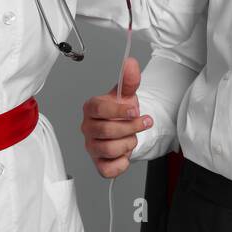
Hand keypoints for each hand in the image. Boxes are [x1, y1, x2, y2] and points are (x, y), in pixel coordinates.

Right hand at [80, 56, 151, 177]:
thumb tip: (130, 63)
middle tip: (143, 123)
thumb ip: (129, 80)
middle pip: (106, 131)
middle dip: (130, 127)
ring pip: (109, 149)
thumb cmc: (121, 112)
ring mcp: (91, 147)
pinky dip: (122, 163)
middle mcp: (88, 128)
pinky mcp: (98, 163)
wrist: (124, 129)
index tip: (135, 110)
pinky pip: (108, 169)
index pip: (99, 109)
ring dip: (128, 143)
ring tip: (133, 138)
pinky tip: (126, 153)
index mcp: (91, 109)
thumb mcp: (127, 95)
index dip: (118, 111)